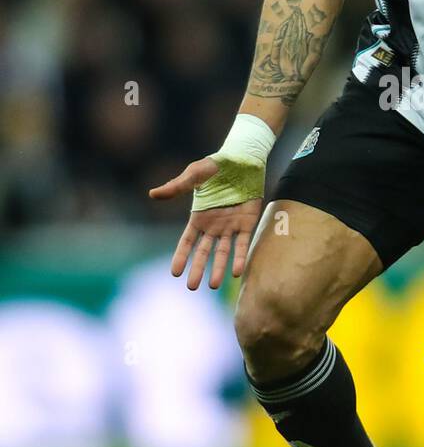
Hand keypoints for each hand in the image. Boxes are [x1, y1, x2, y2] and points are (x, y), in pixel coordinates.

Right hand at [149, 158, 262, 289]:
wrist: (243, 159)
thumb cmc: (217, 165)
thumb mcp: (195, 174)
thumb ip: (177, 186)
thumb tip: (152, 194)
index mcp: (199, 217)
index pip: (187, 242)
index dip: (181, 256)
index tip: (175, 273)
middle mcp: (213, 226)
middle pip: (203, 252)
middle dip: (197, 269)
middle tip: (192, 287)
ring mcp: (230, 226)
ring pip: (223, 252)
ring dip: (218, 269)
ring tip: (214, 286)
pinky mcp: (247, 223)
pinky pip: (242, 243)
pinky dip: (240, 257)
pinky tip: (237, 271)